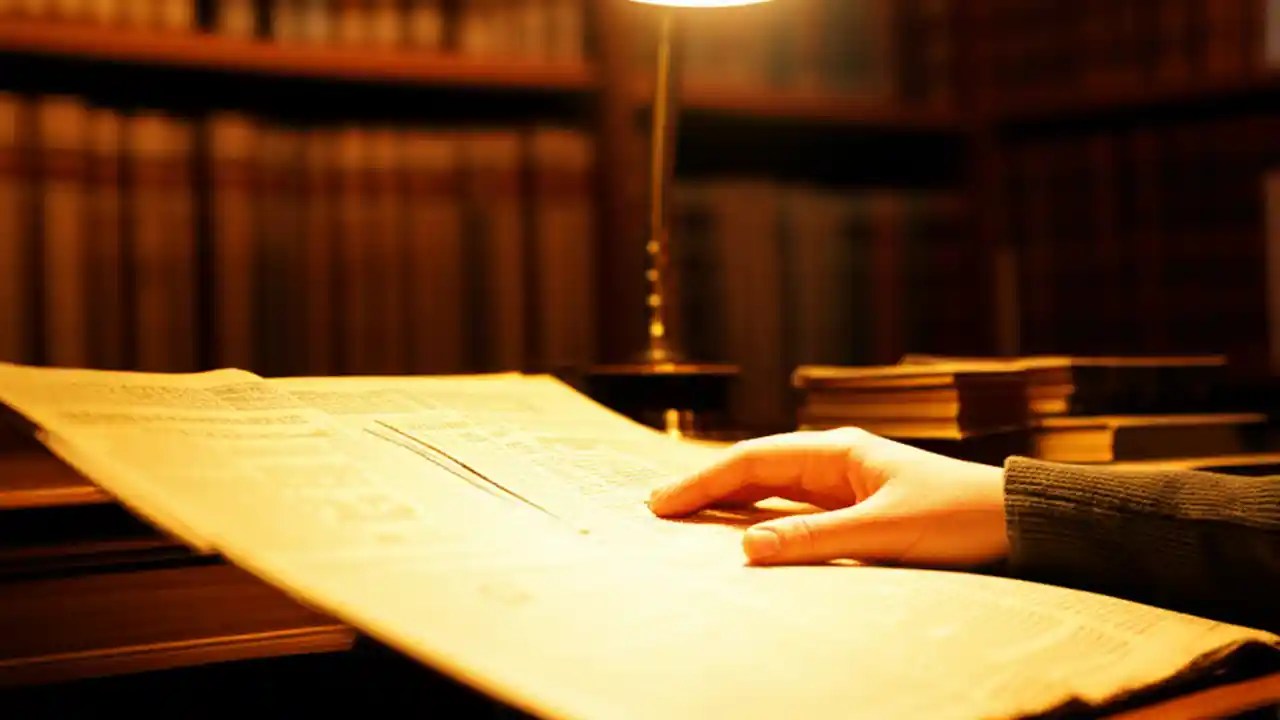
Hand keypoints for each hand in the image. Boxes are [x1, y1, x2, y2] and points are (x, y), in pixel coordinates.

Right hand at [648, 428, 1008, 566]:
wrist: (1015, 522)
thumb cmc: (958, 518)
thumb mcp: (884, 532)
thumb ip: (815, 540)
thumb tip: (746, 547)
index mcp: (838, 451)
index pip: (753, 460)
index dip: (703, 480)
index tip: (662, 502)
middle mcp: (835, 460)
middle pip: (755, 469)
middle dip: (705, 486)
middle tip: (656, 507)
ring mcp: (845, 483)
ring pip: (771, 488)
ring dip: (728, 500)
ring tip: (684, 514)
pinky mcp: (857, 508)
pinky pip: (794, 509)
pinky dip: (760, 517)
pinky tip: (740, 529)